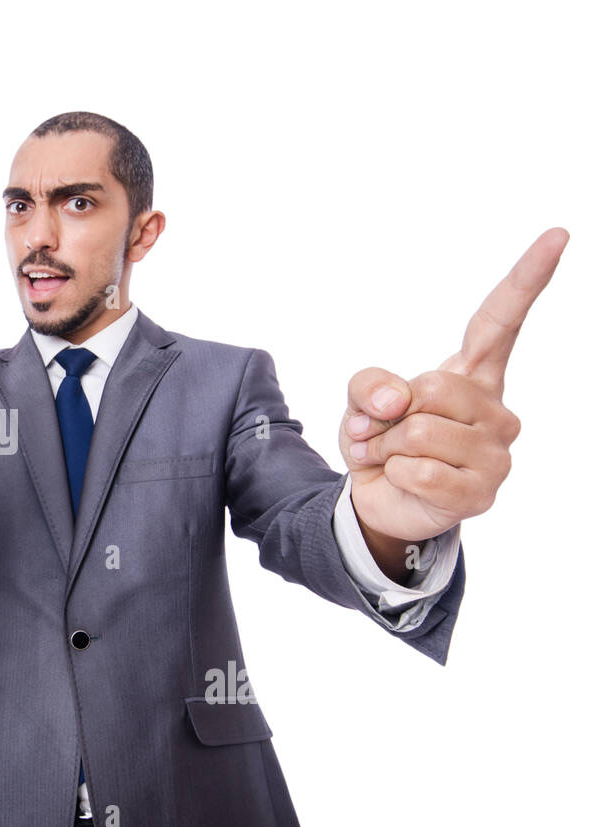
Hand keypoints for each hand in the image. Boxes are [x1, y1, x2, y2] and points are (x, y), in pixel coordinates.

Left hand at [339, 228, 568, 546]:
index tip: (558, 236)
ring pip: (420, 431)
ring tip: (390, 457)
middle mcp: (496, 409)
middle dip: (387, 413)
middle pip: (433, 387)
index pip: (501, 321)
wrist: (379, 499)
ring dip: (385, 446)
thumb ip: (368, 384)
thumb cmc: (382, 441)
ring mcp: (496, 454)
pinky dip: (393, 473)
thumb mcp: (362, 401)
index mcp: (474, 373)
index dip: (527, 278)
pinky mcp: (481, 493)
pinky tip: (402, 479)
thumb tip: (397, 399)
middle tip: (381, 432)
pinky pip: (420, 471)